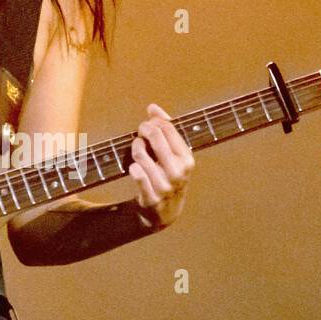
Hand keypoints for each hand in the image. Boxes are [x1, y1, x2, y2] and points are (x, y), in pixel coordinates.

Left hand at [128, 103, 194, 227]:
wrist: (166, 211)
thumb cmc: (169, 174)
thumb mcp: (174, 153)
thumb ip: (165, 128)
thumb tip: (152, 107)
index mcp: (187, 159)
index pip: (167, 128)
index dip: (153, 122)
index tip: (147, 125)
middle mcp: (178, 172)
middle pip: (154, 136)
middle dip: (143, 129)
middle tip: (140, 132)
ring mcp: (165, 186)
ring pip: (140, 154)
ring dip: (135, 148)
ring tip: (137, 149)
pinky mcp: (151, 197)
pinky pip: (136, 174)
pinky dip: (133, 167)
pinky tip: (136, 167)